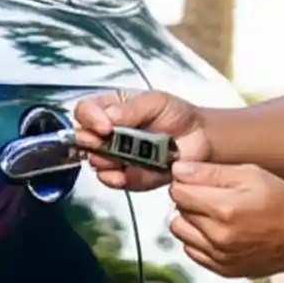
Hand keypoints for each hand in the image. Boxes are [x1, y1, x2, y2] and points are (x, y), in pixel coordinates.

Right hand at [74, 90, 211, 190]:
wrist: (200, 138)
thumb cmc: (176, 114)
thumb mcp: (155, 101)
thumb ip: (130, 109)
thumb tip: (108, 116)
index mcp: (110, 108)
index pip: (85, 111)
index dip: (89, 118)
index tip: (104, 126)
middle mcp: (108, 133)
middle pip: (83, 138)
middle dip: (92, 142)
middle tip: (106, 141)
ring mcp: (116, 156)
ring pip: (96, 162)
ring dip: (106, 161)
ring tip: (122, 157)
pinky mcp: (127, 176)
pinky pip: (114, 181)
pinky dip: (119, 178)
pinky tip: (127, 172)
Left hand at [167, 161, 283, 278]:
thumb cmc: (283, 203)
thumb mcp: (251, 174)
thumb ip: (211, 171)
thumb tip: (180, 169)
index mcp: (225, 209)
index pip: (179, 190)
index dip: (185, 179)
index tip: (194, 176)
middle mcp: (219, 237)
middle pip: (178, 209)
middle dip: (189, 197)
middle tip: (211, 192)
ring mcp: (220, 256)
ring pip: (180, 231)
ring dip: (190, 218)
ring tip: (213, 211)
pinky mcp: (222, 268)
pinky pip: (192, 250)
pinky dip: (198, 238)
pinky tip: (217, 228)